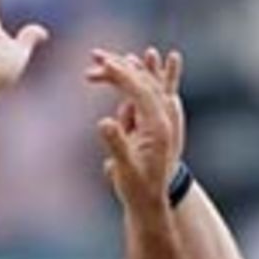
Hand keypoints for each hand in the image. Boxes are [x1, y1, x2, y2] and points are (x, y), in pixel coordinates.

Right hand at [88, 46, 184, 216]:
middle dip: (119, 68)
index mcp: (159, 127)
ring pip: (145, 86)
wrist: (152, 203)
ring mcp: (162, 121)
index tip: (99, 62)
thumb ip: (116, 144)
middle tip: (94, 55)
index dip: (120, 75)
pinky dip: (133, 82)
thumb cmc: (137, 189)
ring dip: (124, 71)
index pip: (140, 90)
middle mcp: (164, 120)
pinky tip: (127, 67)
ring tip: (101, 59)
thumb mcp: (125, 168)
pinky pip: (145, 96)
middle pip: (143, 82)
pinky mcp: (154, 125)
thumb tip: (104, 121)